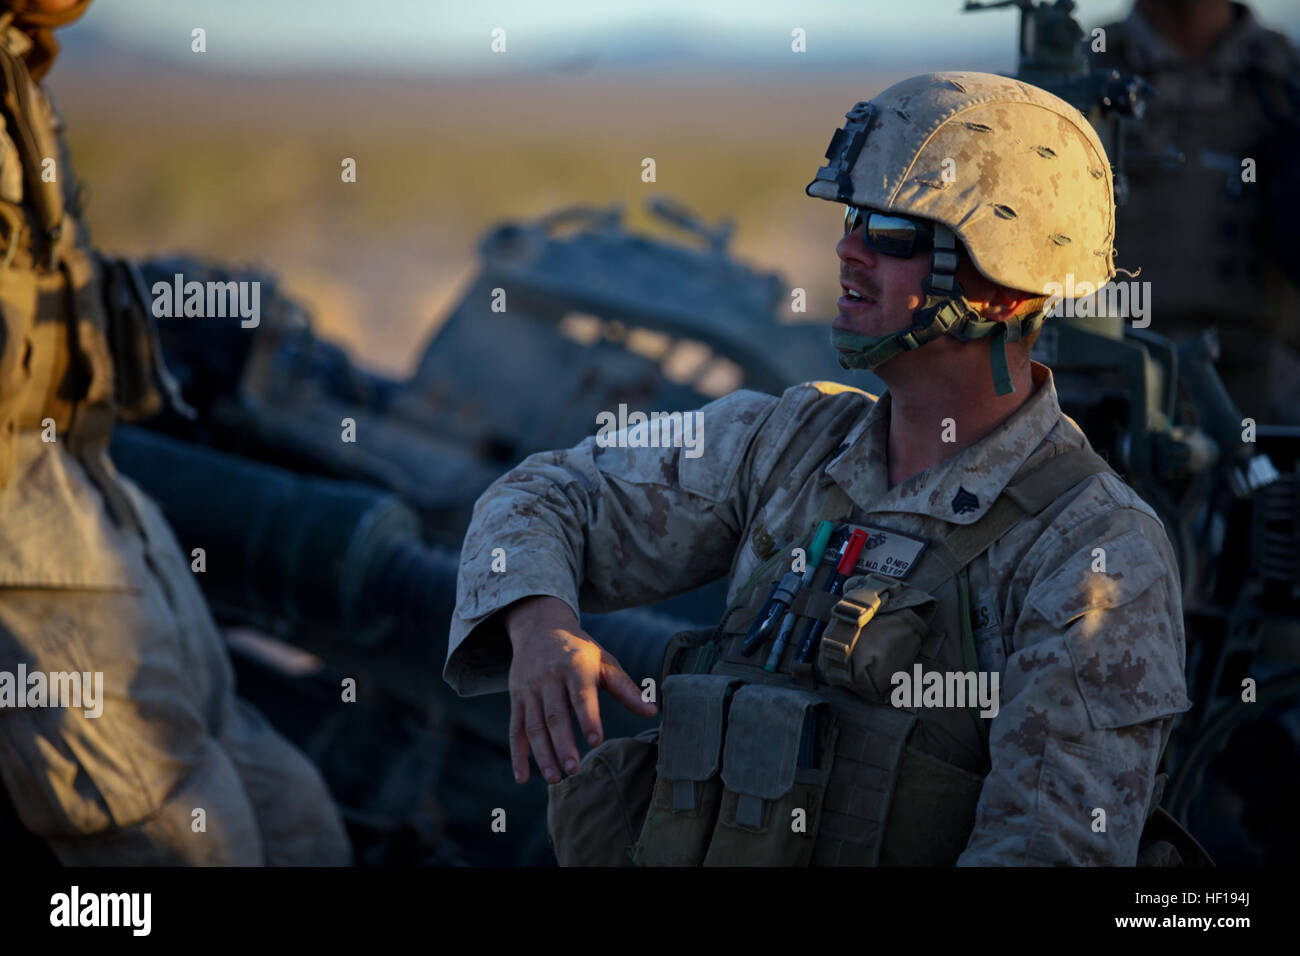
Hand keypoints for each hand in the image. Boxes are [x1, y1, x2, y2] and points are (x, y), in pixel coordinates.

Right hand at [503, 595, 657, 783]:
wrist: (539, 627)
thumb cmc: (579, 650)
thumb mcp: (604, 661)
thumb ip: (625, 688)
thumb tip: (652, 712)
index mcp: (575, 666)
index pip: (581, 694)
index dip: (588, 717)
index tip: (596, 740)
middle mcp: (549, 678)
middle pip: (555, 714)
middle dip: (563, 743)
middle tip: (574, 769)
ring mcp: (530, 690)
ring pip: (533, 725)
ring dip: (542, 754)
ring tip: (555, 778)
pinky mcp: (517, 700)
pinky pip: (516, 729)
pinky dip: (518, 755)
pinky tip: (523, 777)